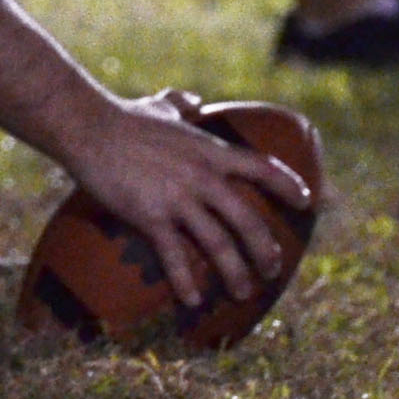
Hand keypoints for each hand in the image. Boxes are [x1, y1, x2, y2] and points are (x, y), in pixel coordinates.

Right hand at [63, 90, 316, 311]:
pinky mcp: (150, 215)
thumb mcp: (163, 106)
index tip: (308, 201)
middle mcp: (203, 176)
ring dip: (234, 272)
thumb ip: (182, 104)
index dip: (289, 186)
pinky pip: (174, 255)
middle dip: (265, 248)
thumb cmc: (126, 117)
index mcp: (211, 150)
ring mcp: (178, 197)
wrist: (90, 127)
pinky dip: (185, 281)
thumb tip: (190, 99)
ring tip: (243, 293)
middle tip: (273, 270)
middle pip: (247, 218)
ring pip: (218, 243)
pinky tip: (193, 300)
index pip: (263, 168)